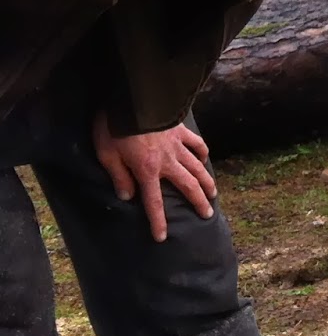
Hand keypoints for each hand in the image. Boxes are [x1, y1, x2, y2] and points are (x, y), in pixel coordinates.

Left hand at [91, 114, 216, 241]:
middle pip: (187, 186)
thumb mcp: (107, 153)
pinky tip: (204, 160)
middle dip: (197, 203)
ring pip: (197, 168)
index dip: (158, 221)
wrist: (133, 98)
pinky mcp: (180, 131)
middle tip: (207, 214)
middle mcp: (168, 162)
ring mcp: (177, 146)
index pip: (154, 202)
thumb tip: (127, 196)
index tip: (162, 237)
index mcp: (147, 170)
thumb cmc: (114, 126)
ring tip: (213, 194)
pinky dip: (202, 153)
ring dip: (207, 182)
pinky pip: (196, 144)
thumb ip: (118, 176)